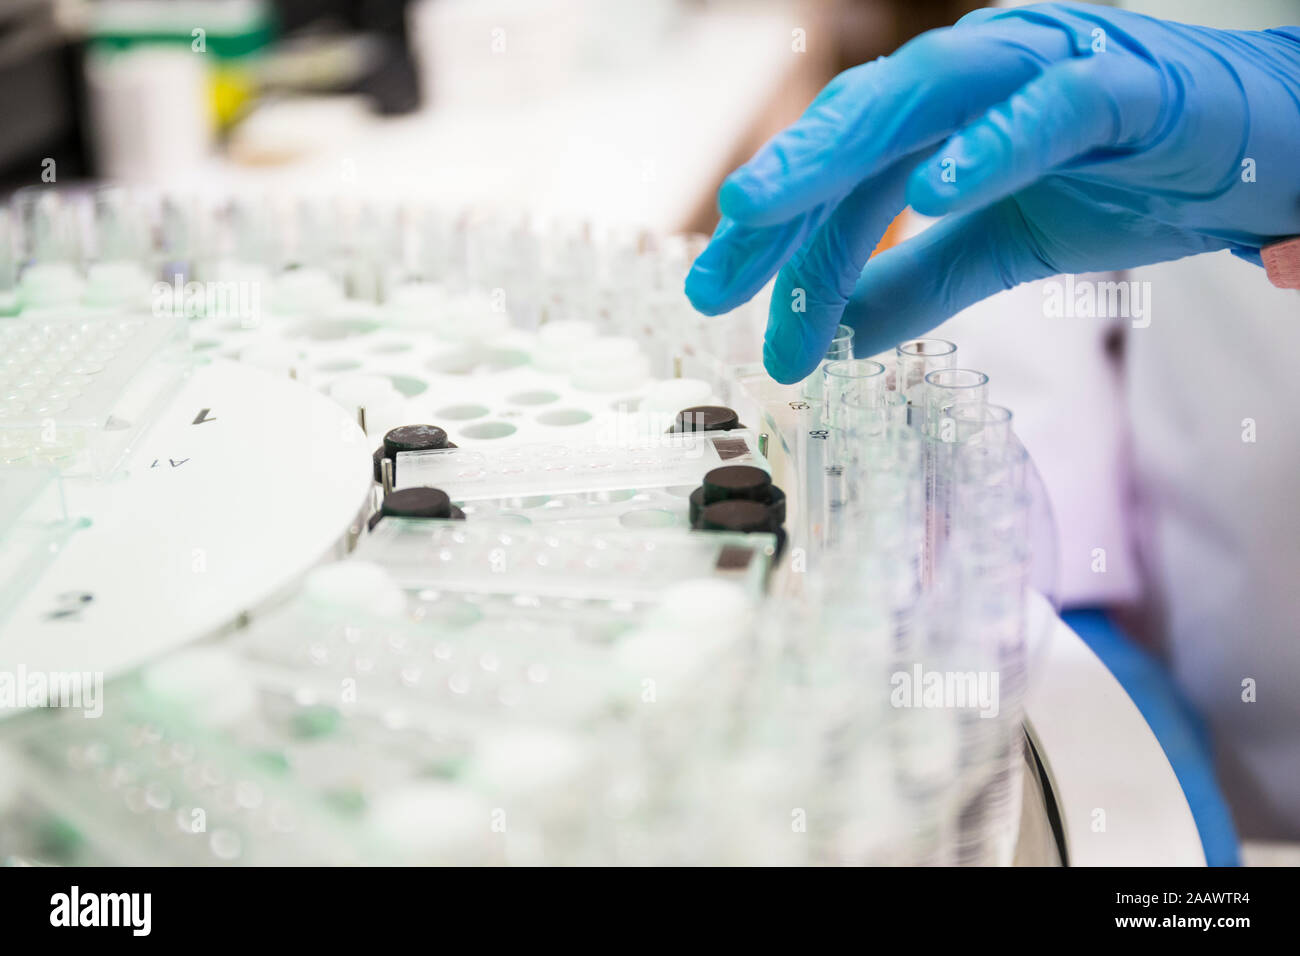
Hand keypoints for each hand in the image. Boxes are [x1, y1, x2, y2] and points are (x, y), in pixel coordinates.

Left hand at [684, 2, 1299, 383]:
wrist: (1275, 152)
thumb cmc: (1137, 179)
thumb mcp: (1008, 248)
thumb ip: (925, 284)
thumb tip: (842, 337)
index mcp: (949, 113)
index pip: (844, 174)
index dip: (780, 239)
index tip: (722, 302)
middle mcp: (983, 74)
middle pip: (857, 127)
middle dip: (777, 196)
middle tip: (712, 270)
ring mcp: (1052, 66)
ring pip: (927, 94)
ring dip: (839, 148)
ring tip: (764, 204)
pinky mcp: (1130, 87)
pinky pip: (1054, 106)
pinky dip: (993, 142)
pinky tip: (934, 189)